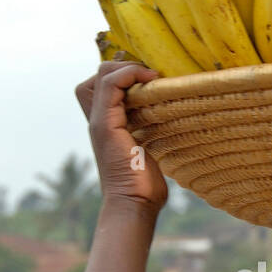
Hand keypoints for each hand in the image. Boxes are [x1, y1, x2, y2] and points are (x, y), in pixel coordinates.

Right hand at [75, 60, 167, 211]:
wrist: (135, 204)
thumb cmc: (144, 185)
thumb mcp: (149, 150)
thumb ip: (150, 132)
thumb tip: (172, 119)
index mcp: (108, 124)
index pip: (106, 85)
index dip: (127, 74)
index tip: (154, 81)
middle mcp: (99, 119)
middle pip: (100, 75)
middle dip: (127, 67)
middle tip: (152, 78)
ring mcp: (100, 121)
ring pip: (104, 73)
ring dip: (130, 68)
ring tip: (152, 78)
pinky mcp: (105, 125)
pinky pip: (110, 84)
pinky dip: (129, 75)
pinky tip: (151, 81)